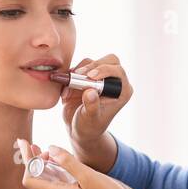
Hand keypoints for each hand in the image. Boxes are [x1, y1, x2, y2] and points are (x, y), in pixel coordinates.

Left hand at [18, 141, 152, 188]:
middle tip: (30, 143)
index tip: (26, 144)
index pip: (30, 179)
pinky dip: (56, 172)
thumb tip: (50, 149)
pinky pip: (59, 185)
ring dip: (44, 165)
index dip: (26, 160)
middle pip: (37, 180)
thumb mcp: (89, 177)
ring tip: (43, 150)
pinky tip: (60, 163)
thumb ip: (68, 162)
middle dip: (32, 160)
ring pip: (48, 182)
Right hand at [61, 54, 130, 170]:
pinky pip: (78, 68)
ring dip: (78, 73)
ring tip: (69, 92)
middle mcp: (113, 82)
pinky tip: (66, 92)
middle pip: (109, 60)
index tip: (91, 76)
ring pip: (91, 62)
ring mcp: (99, 78)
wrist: (78, 128)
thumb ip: (92, 106)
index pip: (118, 71)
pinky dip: (70, 76)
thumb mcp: (90, 119)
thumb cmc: (89, 127)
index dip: (105, 69)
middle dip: (92, 66)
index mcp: (121, 91)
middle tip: (78, 75)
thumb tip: (90, 92)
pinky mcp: (86, 77)